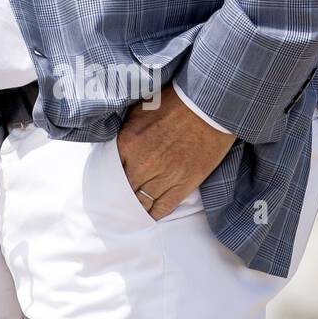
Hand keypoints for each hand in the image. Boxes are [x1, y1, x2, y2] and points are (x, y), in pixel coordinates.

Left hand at [116, 83, 234, 218]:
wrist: (208, 107)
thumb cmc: (174, 104)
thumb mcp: (139, 111)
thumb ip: (125, 132)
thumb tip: (115, 146)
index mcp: (128, 143)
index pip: (110, 171)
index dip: (109, 179)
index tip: (109, 184)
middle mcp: (142, 163)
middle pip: (125, 190)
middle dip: (121, 195)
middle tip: (118, 200)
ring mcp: (164, 176)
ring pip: (143, 201)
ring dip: (137, 206)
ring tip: (133, 209)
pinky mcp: (184, 184)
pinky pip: (164, 206)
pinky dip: (156, 213)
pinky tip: (150, 214)